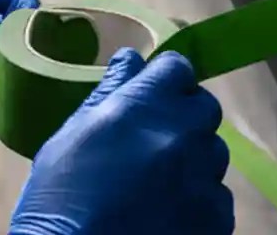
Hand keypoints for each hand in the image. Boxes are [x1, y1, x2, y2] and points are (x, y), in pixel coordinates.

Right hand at [10, 49, 233, 234]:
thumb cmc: (59, 201)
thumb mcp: (70, 139)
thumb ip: (107, 94)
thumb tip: (130, 59)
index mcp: (144, 106)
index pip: (177, 67)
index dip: (166, 79)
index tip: (154, 94)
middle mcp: (183, 134)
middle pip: (203, 108)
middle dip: (184, 119)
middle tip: (153, 144)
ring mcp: (204, 176)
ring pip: (212, 153)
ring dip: (193, 161)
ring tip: (158, 186)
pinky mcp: (216, 216)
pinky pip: (218, 196)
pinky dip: (199, 202)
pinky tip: (168, 215)